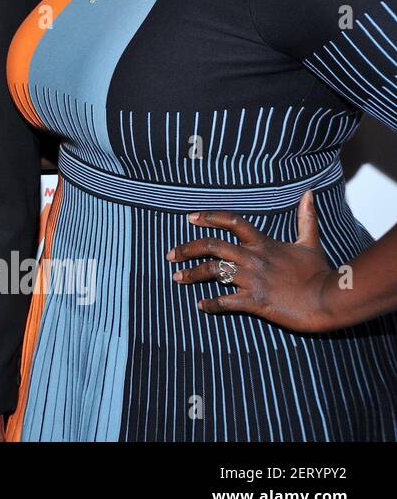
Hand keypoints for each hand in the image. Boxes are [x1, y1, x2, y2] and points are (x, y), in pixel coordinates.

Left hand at [167, 190, 340, 332]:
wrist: (329, 299)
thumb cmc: (318, 272)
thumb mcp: (310, 241)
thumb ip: (305, 217)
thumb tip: (308, 193)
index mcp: (263, 243)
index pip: (231, 222)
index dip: (209, 217)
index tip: (190, 218)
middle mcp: (254, 258)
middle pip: (212, 246)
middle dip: (187, 249)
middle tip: (170, 254)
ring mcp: (253, 280)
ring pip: (213, 272)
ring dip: (191, 274)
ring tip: (177, 278)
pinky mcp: (256, 301)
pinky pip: (226, 302)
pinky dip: (211, 304)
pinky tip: (202, 305)